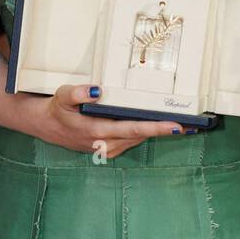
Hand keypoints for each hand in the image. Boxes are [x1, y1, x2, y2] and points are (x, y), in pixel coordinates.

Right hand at [32, 84, 190, 158]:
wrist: (47, 126)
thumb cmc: (58, 109)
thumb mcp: (62, 96)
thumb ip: (77, 93)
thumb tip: (97, 90)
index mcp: (97, 130)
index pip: (132, 129)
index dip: (155, 128)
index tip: (176, 126)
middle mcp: (106, 143)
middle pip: (142, 136)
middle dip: (166, 131)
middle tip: (192, 125)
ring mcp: (109, 148)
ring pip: (138, 139)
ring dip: (159, 132)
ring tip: (184, 124)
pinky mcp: (110, 148)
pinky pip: (133, 140)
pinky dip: (147, 133)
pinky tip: (161, 126)